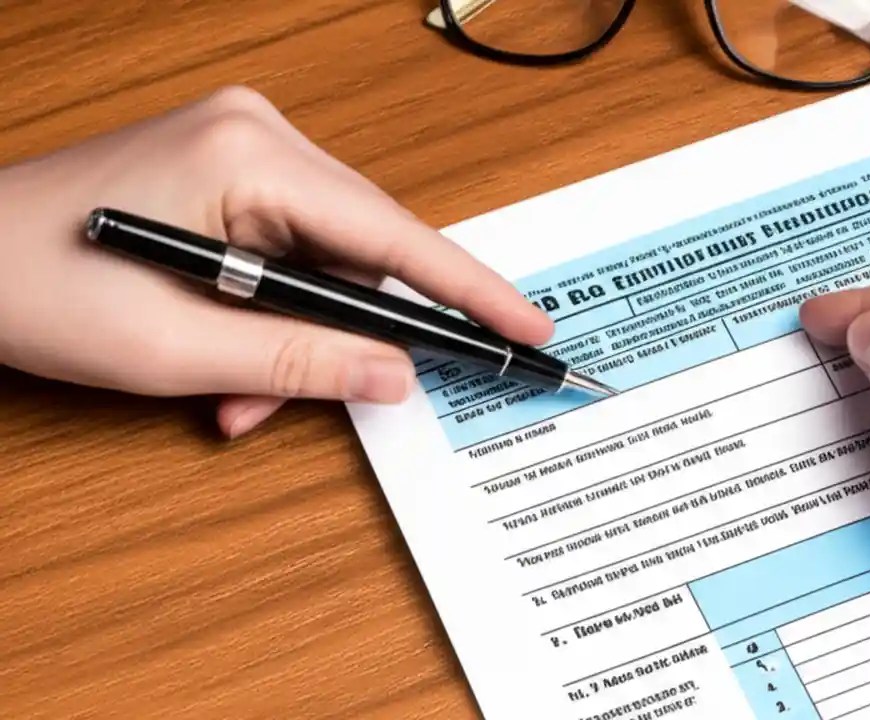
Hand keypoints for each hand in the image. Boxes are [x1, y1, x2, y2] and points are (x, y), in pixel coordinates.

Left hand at [0, 87, 551, 437]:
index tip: (525, 330)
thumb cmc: (31, 283)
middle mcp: (259, 135)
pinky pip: (293, 254)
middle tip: (349, 396)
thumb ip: (302, 361)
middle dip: (351, 336)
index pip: (393, 236)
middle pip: (366, 251)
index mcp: (251, 154)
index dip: (468, 292)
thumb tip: (396, 375)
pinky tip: (232, 362)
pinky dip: (275, 315)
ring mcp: (245, 150)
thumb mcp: (177, 347)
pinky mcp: (231, 174)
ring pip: (329, 263)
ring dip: (301, 337)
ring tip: (244, 394)